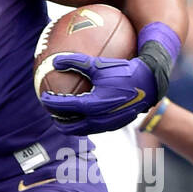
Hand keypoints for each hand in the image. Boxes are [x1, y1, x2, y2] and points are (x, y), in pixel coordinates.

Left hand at [39, 53, 156, 133]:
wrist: (149, 84)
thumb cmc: (124, 71)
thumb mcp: (99, 65)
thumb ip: (76, 62)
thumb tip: (54, 61)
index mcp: (92, 105)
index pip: (64, 107)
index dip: (51, 102)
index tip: (43, 97)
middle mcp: (98, 119)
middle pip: (70, 127)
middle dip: (58, 121)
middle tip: (51, 112)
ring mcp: (106, 125)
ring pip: (81, 130)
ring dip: (70, 125)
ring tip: (64, 117)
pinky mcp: (114, 126)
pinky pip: (94, 128)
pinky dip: (84, 123)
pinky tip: (85, 114)